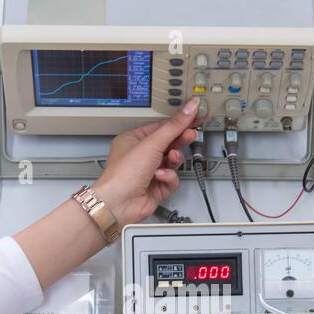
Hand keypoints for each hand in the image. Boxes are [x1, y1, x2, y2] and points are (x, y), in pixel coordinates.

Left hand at [91, 100, 199, 225]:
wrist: (119, 204)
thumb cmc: (123, 174)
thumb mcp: (152, 144)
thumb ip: (174, 126)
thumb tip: (189, 109)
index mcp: (134, 140)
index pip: (161, 126)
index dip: (178, 121)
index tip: (194, 116)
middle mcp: (141, 156)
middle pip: (169, 143)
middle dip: (180, 140)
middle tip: (190, 134)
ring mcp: (149, 172)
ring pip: (172, 161)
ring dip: (174, 160)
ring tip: (172, 158)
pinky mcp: (156, 188)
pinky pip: (172, 178)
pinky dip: (169, 177)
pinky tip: (160, 177)